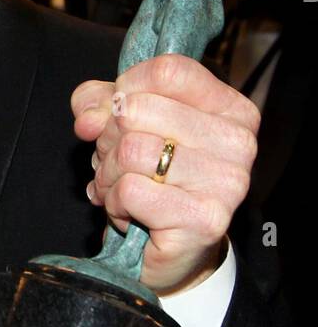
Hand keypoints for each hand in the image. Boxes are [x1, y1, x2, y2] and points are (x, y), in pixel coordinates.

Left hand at [71, 54, 257, 293]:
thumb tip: (89, 114)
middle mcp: (238, 142)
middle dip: (108, 139)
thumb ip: (102, 103)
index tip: (115, 115)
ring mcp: (227, 182)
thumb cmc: (151, 182)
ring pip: (131, 150)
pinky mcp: (205, 220)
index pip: (166, 71)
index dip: (124, 89)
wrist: (169, 255)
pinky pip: (131, 189)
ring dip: (108, 174)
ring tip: (117, 189)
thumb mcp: (125, 128)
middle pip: (138, 110)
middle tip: (114, 163)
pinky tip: (127, 212)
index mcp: (229, 109)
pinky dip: (114, 201)